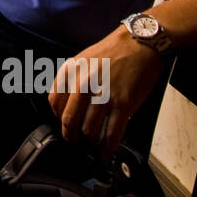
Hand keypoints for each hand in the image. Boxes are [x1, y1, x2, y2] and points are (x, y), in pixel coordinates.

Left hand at [47, 27, 165, 158]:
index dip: (59, 119)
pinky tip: (105, 153)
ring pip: (89, 130)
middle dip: (71, 137)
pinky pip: (112, 133)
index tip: (65, 125)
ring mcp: (103, 94)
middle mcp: (83, 83)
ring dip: (90, 144)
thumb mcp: (84, 58)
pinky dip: (107, 148)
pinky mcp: (123, 103)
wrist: (141, 43)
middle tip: (76, 144)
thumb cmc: (115, 51)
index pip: (54, 103)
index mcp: (71, 71)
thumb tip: (69, 105)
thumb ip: (73, 79)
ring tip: (92, 148)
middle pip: (69, 120)